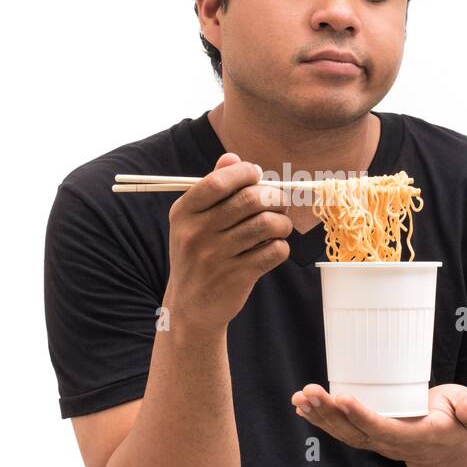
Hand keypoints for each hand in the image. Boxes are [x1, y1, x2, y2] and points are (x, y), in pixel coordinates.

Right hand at [164, 152, 291, 334]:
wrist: (190, 308)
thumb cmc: (197, 255)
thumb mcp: (193, 222)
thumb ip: (213, 188)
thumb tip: (233, 158)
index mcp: (184, 213)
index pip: (218, 182)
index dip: (244, 173)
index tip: (256, 175)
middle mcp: (197, 233)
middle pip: (250, 200)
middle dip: (274, 197)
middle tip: (279, 202)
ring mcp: (216, 257)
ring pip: (267, 224)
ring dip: (283, 222)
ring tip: (281, 226)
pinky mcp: (237, 277)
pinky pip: (274, 251)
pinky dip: (282, 246)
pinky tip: (274, 247)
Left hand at [290, 382, 466, 466]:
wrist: (443, 448)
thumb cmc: (454, 420)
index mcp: (414, 436)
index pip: (384, 428)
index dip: (362, 415)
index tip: (344, 398)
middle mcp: (389, 442)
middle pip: (354, 431)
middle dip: (330, 413)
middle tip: (310, 393)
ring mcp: (374, 441)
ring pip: (342, 432)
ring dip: (319, 415)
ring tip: (301, 396)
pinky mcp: (365, 435)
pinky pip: (338, 430)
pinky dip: (319, 419)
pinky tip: (302, 406)